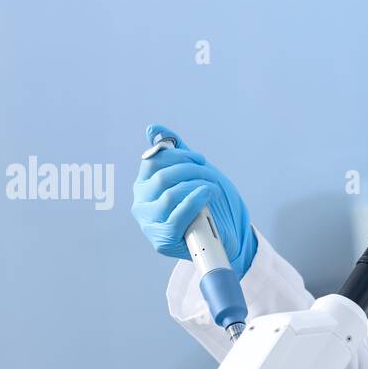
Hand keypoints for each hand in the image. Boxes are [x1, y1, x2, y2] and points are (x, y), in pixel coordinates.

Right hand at [131, 123, 257, 277]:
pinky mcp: (161, 241)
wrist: (226, 236)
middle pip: (162, 177)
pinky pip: (177, 216)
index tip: (200, 159)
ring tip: (212, 188)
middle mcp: (141, 204)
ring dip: (197, 186)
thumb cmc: (208, 204)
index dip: (179, 156)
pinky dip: (195, 201)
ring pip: (169, 195)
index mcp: (144, 185)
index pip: (153, 161)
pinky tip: (207, 195)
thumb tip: (152, 128)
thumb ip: (175, 151)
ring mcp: (149, 224)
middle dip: (191, 171)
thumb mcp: (193, 173)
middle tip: (210, 174)